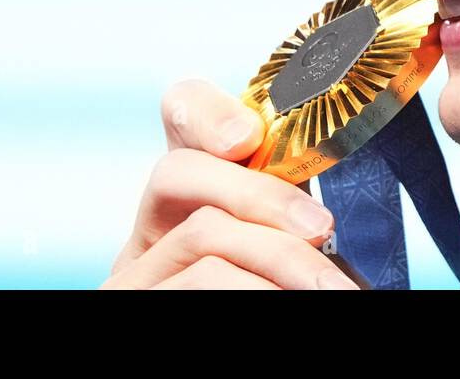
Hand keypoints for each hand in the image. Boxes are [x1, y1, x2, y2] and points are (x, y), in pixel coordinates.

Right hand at [102, 78, 364, 288]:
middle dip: (262, 194)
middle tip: (324, 227)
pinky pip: (199, 282)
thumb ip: (293, 223)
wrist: (250, 348)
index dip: (203, 110)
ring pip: (199, 236)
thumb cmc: (283, 297)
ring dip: (279, 258)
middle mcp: (147, 231)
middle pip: (176, 173)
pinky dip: (258, 290)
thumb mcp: (292, 260)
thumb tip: (327, 208)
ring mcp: (132, 275)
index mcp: (190, 201)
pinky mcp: (126, 305)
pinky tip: (289, 300)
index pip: (175, 117)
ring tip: (332, 290)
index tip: (249, 134)